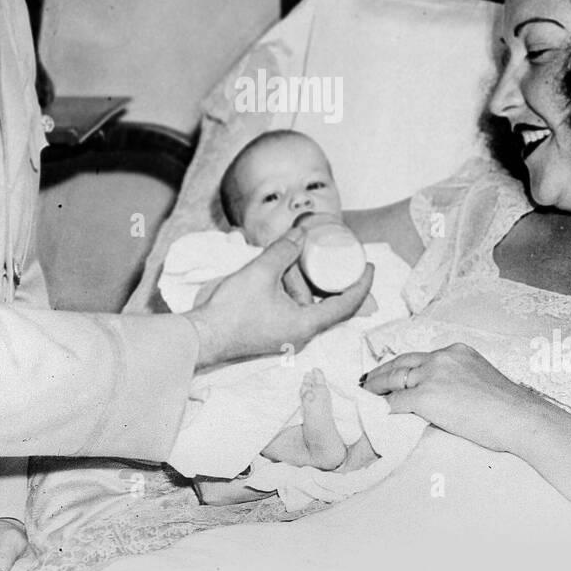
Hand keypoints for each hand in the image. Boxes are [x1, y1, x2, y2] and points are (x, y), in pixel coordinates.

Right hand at [188, 226, 373, 367]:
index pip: (348, 305)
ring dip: (306, 282)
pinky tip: (283, 274)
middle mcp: (302, 334)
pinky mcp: (274, 333)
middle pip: (330, 305)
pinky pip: (295, 310)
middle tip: (337, 256)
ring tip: (296, 259)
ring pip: (310, 306)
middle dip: (332, 278)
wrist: (202, 337)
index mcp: (307, 325)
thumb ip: (284, 250)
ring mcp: (287, 336)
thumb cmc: (232, 310)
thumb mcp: (261, 272)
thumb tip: (302, 233)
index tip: (368, 265)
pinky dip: (295, 291)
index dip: (362, 284)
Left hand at [362, 343, 537, 452]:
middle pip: (401, 362)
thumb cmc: (509, 409)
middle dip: (381, 372)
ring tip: (366, 395)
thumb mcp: (481, 380)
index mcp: (456, 351)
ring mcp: (432, 375)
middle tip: (367, 381)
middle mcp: (442, 357)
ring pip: (394, 379)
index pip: (420, 357)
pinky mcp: (425, 396)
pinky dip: (385, 408)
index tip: (391, 372)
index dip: (402, 365)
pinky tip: (378, 414)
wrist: (518, 417)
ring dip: (377, 388)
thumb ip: (459, 380)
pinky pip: (397, 402)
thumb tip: (447, 395)